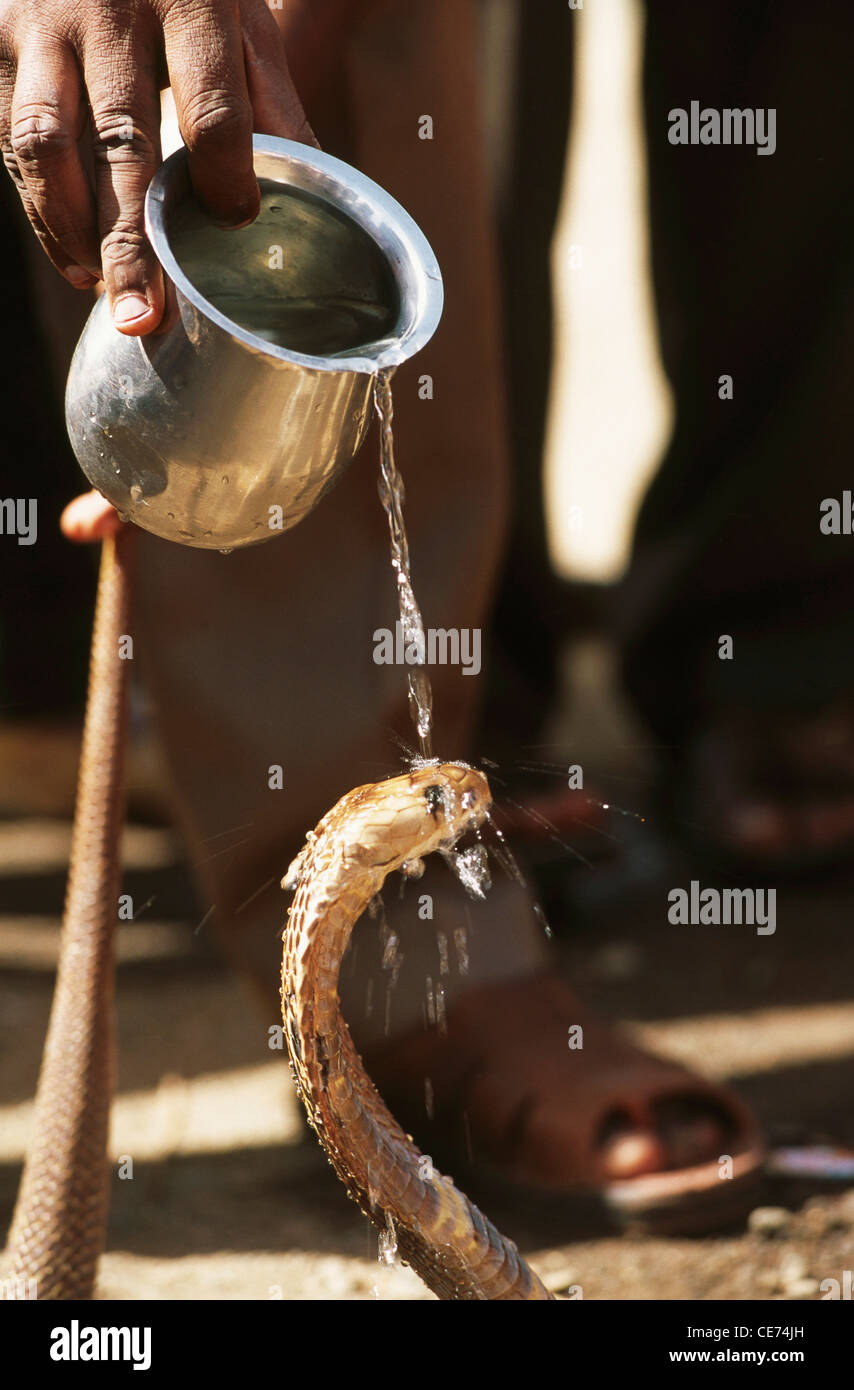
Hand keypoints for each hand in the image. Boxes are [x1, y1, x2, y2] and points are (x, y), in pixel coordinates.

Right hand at [0, 0, 314, 334]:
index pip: (213, 110)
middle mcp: (109, 11)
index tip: (235, 227)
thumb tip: (316, 196)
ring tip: (110, 299)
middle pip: (121, 144)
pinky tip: (79, 264)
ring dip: (76, 234)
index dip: (224, 178)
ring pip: (47, 146)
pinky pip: (9, 141)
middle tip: (145, 320)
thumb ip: (271, 104)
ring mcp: (43, 26)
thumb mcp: (241, 24)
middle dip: (133, 243)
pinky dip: (43, 213)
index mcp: (191, 1)